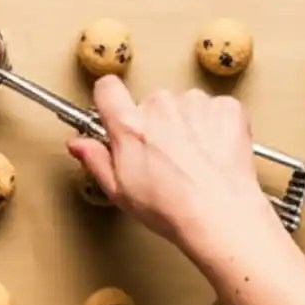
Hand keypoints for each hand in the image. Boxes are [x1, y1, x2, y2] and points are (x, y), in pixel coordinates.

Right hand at [67, 76, 276, 253]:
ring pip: (185, 104)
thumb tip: (79, 144)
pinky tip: (215, 151)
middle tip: (167, 155)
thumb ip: (96, 160)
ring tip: (195, 158)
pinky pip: (215, 107)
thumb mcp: (121, 192)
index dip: (111, 100)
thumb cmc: (173, 209)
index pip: (107, 88)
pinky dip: (216, 125)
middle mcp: (160, 107)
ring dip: (188, 123)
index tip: (118, 112)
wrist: (221, 216)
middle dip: (157, 122)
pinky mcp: (225, 107)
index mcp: (130, 126)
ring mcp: (195, 104)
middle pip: (151, 102)